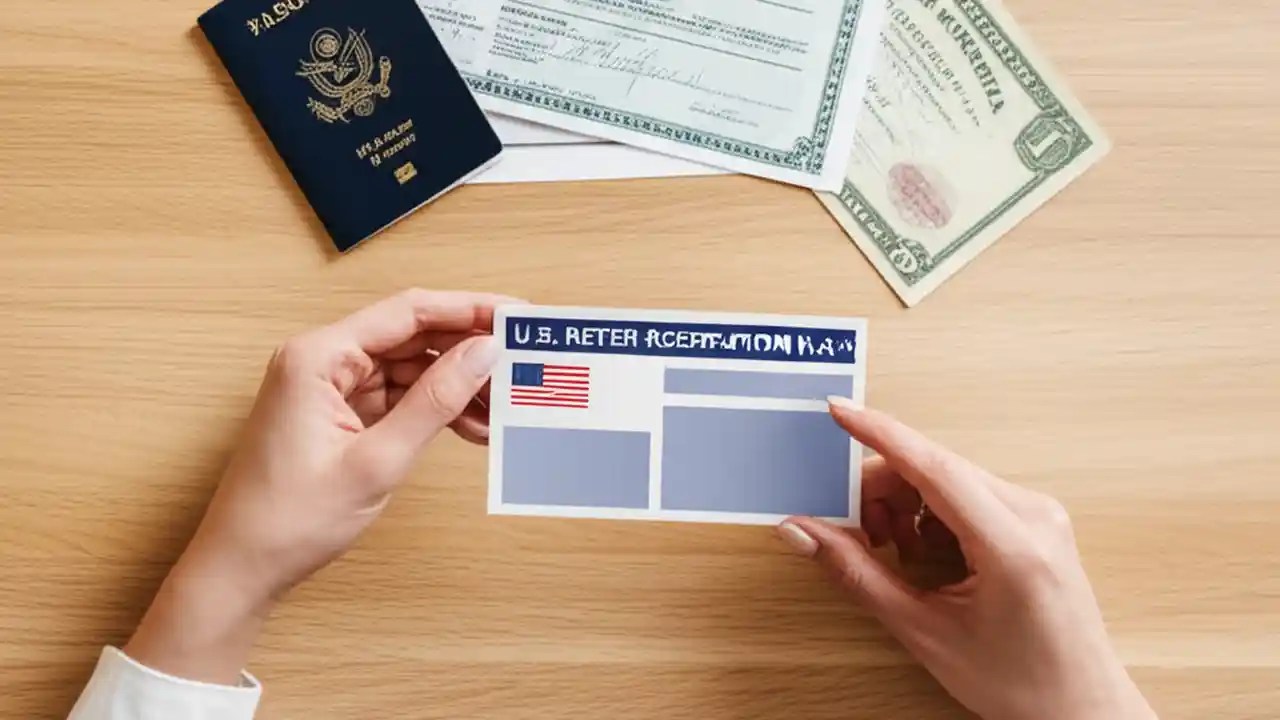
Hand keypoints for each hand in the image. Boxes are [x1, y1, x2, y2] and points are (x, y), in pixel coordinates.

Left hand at [125, 289, 516, 683]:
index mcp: (318, 357)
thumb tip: (483, 353)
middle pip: (411, 336)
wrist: (241, 569)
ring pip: (409, 368)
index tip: (515, 316)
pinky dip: (434, 409)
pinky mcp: (336, 414)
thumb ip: (435, 401)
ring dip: (456, 385)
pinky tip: (471, 426)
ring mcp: (327, 388)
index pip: (408, 311)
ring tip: (502, 407)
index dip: (468, 310)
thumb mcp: (377, 460)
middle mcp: (320, 361)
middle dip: (468, 351)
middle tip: (519, 366)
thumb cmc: (289, 519)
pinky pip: (396, 396)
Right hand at [777, 398, 1156, 719]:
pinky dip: (933, 515)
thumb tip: (804, 532)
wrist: (1081, 708)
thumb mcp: (925, 632)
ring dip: (907, 505)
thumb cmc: (1019, 683)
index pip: (933, 467)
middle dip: (883, 492)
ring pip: (947, 479)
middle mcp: (1033, 516)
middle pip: (933, 469)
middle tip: (855, 532)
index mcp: (1012, 546)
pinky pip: (968, 494)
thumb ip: (857, 573)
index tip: (839, 412)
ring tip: (901, 556)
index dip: (879, 434)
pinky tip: (929, 556)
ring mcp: (1039, 514)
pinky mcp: (1036, 519)